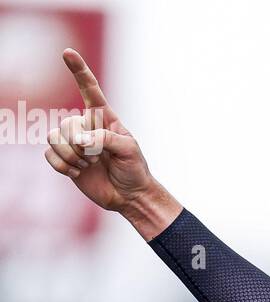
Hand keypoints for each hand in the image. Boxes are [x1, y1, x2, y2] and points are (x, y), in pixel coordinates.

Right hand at [44, 48, 157, 214]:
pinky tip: (78, 173)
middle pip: (66, 123)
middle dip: (80, 145)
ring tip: (89, 165)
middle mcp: (85, 127)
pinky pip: (49, 155)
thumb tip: (80, 139)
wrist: (130, 196)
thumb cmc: (134, 170)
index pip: (90, 90)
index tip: (68, 52)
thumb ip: (106, 139)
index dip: (78, 70)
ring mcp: (72, 142)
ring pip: (54, 138)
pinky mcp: (64, 159)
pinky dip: (63, 166)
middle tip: (97, 158)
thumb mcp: (129, 150)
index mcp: (103, 118)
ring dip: (72, 156)